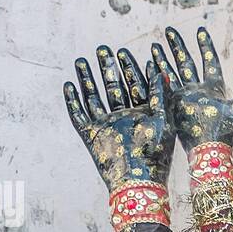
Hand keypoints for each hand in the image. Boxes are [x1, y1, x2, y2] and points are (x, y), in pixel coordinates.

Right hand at [63, 49, 173, 192]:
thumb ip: (160, 93)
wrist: (138, 182)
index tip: (122, 51)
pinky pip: (79, 115)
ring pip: (94, 97)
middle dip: (107, 68)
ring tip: (81, 61)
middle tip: (102, 49)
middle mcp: (124, 118)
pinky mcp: (91, 136)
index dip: (128, 68)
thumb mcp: (163, 119)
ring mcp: (106, 126)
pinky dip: (73, 101)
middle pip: (113, 88)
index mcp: (143, 114)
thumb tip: (159, 67)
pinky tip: (68, 84)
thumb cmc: (156, 155)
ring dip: (88, 80)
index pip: (134, 85)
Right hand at [151, 26, 232, 152]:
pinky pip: (163, 84)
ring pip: (172, 71)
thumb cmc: (230, 131)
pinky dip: (156, 72)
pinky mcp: (172, 104)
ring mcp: (183, 97)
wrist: (210, 149)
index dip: (205, 46)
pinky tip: (150, 60)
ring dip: (164, 57)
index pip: (209, 61)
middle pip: (186, 63)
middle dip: (177, 47)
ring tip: (156, 44)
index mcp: (214, 88)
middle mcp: (197, 90)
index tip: (200, 31)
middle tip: (169, 30)